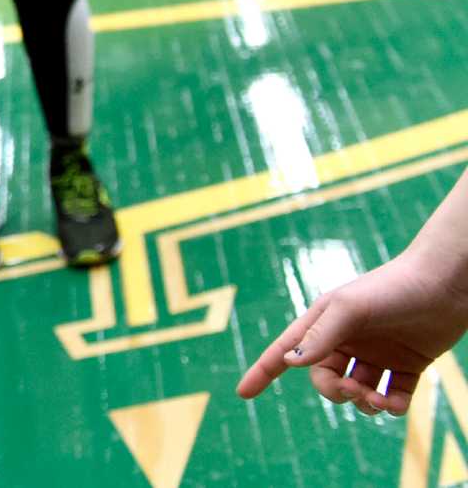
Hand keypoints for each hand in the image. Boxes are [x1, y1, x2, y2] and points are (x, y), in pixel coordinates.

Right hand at [236, 248, 467, 414]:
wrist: (446, 284)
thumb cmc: (393, 288)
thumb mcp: (351, 308)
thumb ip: (321, 336)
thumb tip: (290, 363)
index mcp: (326, 321)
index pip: (287, 350)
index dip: (263, 371)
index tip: (242, 393)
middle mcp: (348, 340)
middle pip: (325, 378)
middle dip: (335, 391)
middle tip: (355, 391)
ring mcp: (377, 354)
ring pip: (358, 392)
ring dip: (363, 403)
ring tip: (377, 401)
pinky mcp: (407, 366)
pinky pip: (391, 396)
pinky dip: (390, 406)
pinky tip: (393, 403)